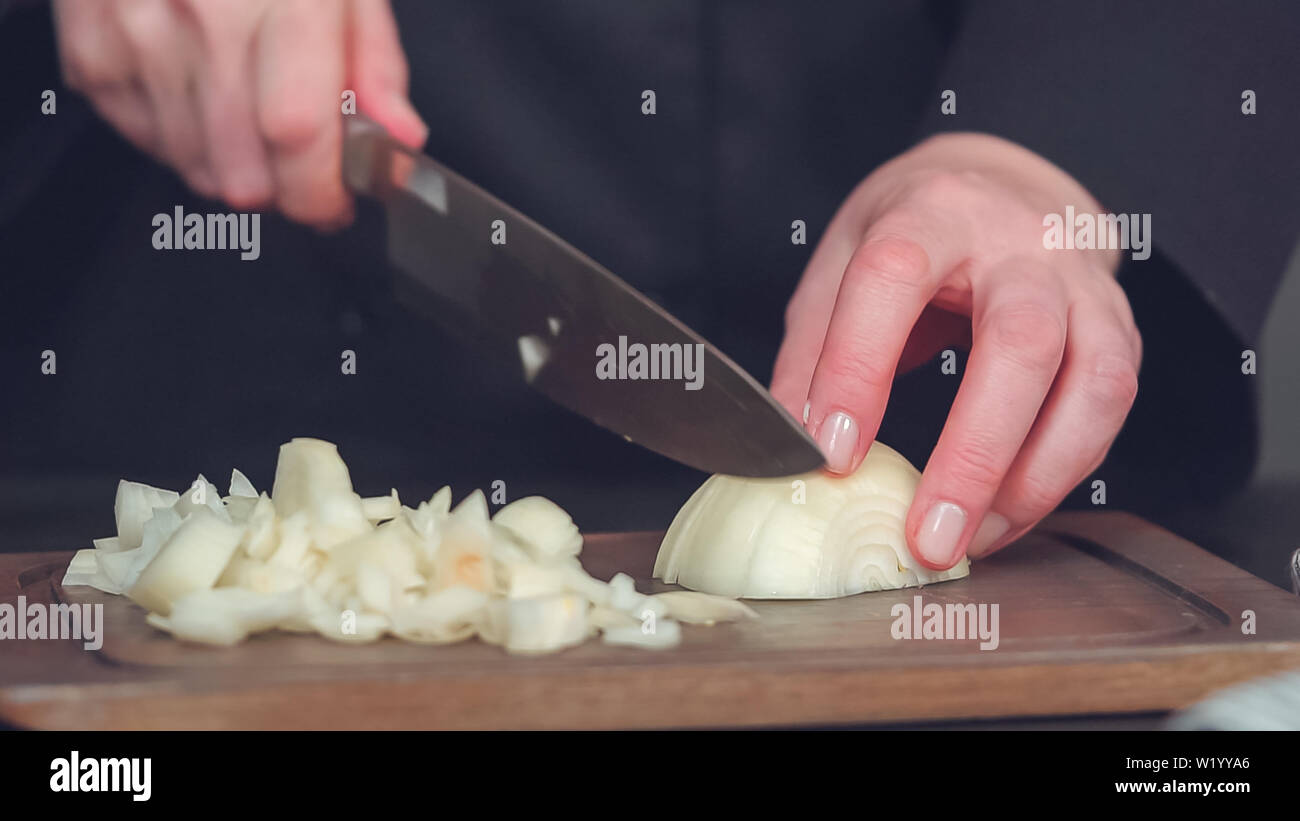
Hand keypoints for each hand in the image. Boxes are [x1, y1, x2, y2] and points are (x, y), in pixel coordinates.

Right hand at [52, 0, 427, 226]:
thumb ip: (377, 62)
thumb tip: (398, 139)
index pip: (298, 132)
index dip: (322, 193)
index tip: (339, 203)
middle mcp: (204, 13)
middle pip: (243, 171)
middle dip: (286, 191)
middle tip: (303, 163)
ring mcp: (137, 30)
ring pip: (194, 166)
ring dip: (234, 167)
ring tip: (250, 115)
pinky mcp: (90, 45)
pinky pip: (141, 137)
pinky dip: (178, 138)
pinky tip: (200, 95)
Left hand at [771, 132, 1140, 569]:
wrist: (1002, 180)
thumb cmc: (912, 227)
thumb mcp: (839, 261)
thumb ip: (813, 349)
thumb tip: (792, 444)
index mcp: (931, 212)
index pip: (893, 279)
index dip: (858, 371)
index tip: (832, 454)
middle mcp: (1021, 242)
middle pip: (1020, 342)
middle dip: (974, 455)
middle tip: (929, 537)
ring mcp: (1082, 284)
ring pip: (1092, 383)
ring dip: (1035, 480)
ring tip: (973, 540)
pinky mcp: (1118, 326)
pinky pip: (1108, 407)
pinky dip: (1060, 474)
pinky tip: (1007, 514)